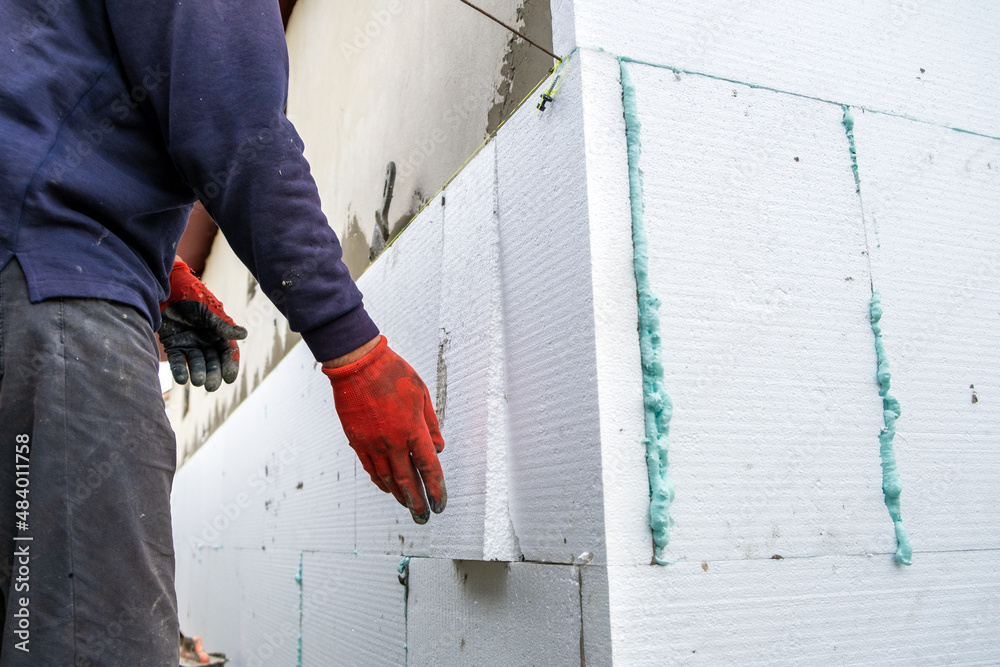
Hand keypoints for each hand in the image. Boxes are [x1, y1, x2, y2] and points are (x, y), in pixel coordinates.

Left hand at [158, 259, 247, 391]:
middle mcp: (206, 341)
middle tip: (211, 386)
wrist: (166, 290)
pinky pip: (178, 361)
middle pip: (213, 362)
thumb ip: (222, 325)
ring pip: (197, 363)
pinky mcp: (174, 346)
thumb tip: (244, 335)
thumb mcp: (207, 311)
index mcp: (218, 332)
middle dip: (213, 374)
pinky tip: (182, 380)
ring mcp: (190, 344)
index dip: (230, 365)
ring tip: (198, 381)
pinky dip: (180, 370)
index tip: (229, 379)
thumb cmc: (191, 296)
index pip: (228, 352)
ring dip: (198, 373)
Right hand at [323, 336, 445, 523]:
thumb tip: (438, 448)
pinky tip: (387, 488)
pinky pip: (370, 468)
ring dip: (398, 495)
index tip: (440, 504)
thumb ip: (431, 424)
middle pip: (407, 480)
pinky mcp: (356, 441)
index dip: (436, 489)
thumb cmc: (393, 374)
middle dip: (417, 502)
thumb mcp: (422, 394)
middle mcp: (392, 441)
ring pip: (387, 478)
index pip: (429, 467)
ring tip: (407, 506)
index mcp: (412, 429)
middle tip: (423, 517)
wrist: (358, 365)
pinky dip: (380, 481)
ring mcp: (372, 443)